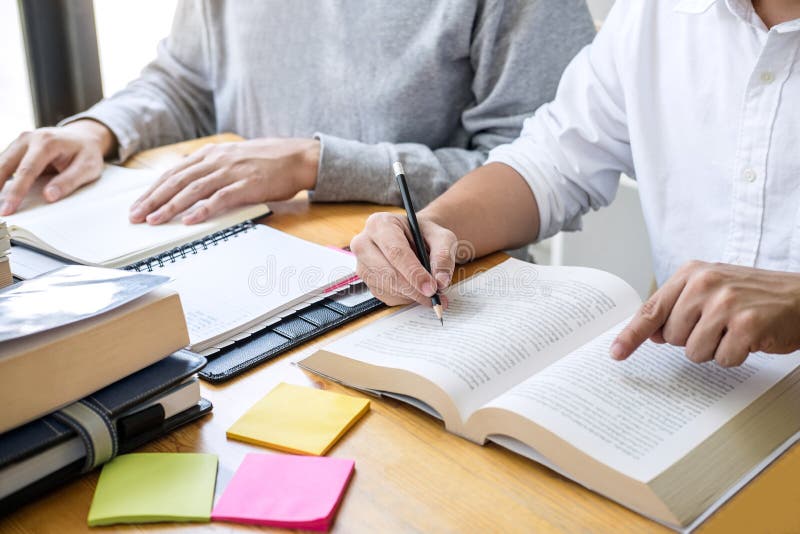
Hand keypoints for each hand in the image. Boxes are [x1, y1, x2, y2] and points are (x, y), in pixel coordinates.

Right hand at [0, 120, 113, 214]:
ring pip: (1, 163)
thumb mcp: (88, 168)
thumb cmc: (86, 152)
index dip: (16, 191)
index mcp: (47, 142)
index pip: (27, 170)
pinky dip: (0, 177)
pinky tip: (0, 193)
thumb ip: (69, 181)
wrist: (84, 137)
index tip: (8, 208)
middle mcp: (30, 138)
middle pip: (6, 165)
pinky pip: (3, 163)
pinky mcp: (17, 147)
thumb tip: (49, 196)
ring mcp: (21, 141)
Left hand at [129, 138, 319, 224]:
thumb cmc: (267, 161)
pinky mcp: (247, 185)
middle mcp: (217, 160)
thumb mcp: (233, 158)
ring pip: (193, 190)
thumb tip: (188, 184)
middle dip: (153, 199)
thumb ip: (211, 169)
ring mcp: (232, 172)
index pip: (174, 173)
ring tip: (155, 220)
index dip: (153, 189)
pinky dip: (204, 209)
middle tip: (136, 216)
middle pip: (177, 181)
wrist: (297, 157)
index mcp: (211, 154)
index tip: (138, 204)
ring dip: (171, 206)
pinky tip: (190, 220)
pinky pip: (221, 198)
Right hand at [350, 213, 457, 305]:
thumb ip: (443, 256)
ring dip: (411, 295)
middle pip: (388, 273)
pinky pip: (385, 296)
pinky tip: (416, 289)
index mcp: (380, 224)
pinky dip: (405, 298)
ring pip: (386, 288)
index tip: (431, 287)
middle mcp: (364, 242)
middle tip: (435, 296)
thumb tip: (440, 281)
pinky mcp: (366, 280)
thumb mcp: (442, 237)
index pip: (395, 251)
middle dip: (414, 289)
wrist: (415, 240)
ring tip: (430, 292)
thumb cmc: (425, 235)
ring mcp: (362, 263)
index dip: (414, 272)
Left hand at [610, 261, 799, 365]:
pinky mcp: (747, 324)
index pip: (652, 309)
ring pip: (694, 351)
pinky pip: (722, 359)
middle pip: (673, 337)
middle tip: (719, 325)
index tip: (617, 352)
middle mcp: (705, 282)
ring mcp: (726, 302)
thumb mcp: (711, 290)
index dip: (632, 335)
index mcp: (691, 272)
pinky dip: (736, 355)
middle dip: (693, 339)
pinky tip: (749, 338)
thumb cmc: (753, 296)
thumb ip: (679, 308)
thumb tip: (652, 334)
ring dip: (715, 349)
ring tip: (734, 330)